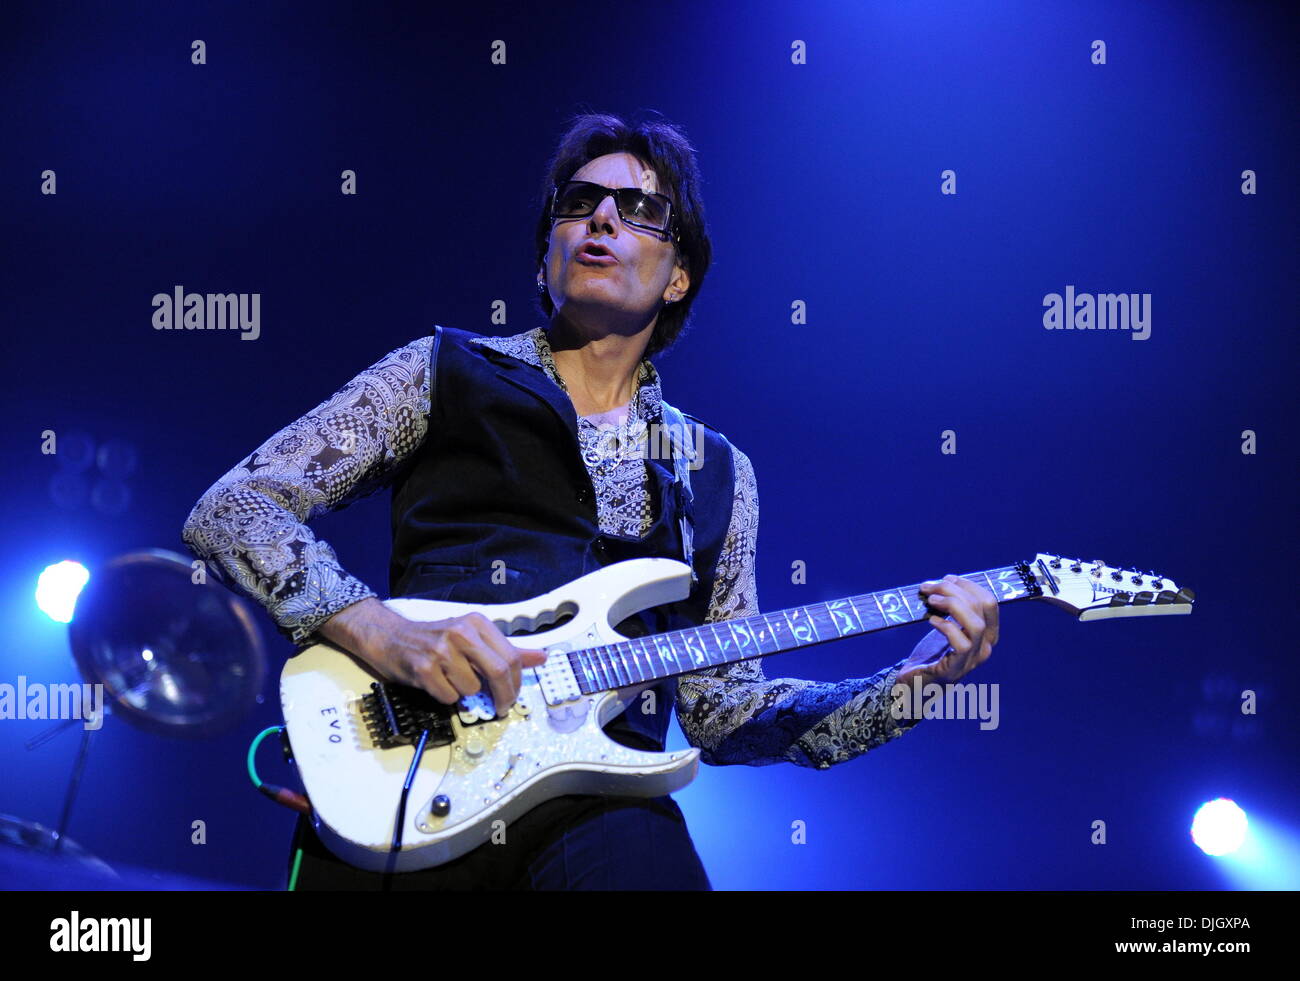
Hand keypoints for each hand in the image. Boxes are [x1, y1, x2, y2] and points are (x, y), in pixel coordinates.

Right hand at [320, 598, 547, 707]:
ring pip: (472, 689)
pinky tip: (435, 683)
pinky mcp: (424, 668)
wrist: (390, 637)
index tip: (513, 697)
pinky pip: (448, 697)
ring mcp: (442, 649)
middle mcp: (462, 632)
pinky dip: (444, 697)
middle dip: (504, 697)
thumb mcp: (472, 638)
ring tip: (450, 679)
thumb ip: (507, 650)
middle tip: (501, 708)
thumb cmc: (433, 639)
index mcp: (477, 623)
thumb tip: (541, 657)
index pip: (512, 657)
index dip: (517, 683)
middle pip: (499, 672)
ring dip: (464, 693)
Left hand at [900, 575, 998, 686]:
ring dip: (952, 606)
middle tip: (929, 587)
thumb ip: (952, 607)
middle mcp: (985, 647)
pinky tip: (931, 620)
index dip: (969, 585)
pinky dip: (946, 627)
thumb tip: (947, 580)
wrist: (914, 682)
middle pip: (981, 608)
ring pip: (976, 625)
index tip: (947, 578)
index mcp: (986, 634)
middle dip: (954, 590)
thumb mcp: (946, 625)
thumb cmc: (932, 652)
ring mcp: (972, 660)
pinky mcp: (955, 670)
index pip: (990, 602)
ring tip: (931, 601)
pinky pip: (961, 644)